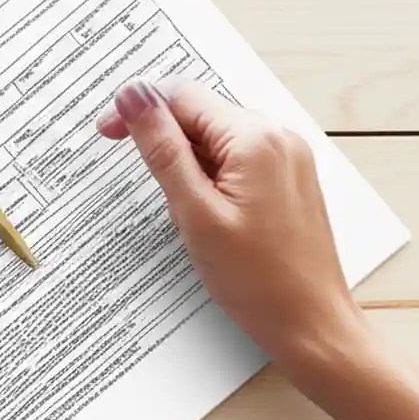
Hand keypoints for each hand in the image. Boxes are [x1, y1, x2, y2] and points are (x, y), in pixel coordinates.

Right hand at [96, 78, 352, 360]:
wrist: (312, 325)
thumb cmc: (258, 280)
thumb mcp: (195, 212)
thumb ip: (161, 148)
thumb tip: (132, 94)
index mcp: (255, 138)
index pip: (181, 96)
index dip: (138, 110)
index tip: (106, 133)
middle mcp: (278, 137)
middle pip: (200, 113)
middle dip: (164, 140)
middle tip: (148, 185)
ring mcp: (287, 157)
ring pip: (217, 137)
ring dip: (187, 161)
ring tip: (185, 211)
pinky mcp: (288, 178)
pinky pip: (237, 158)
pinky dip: (210, 175)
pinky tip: (206, 211)